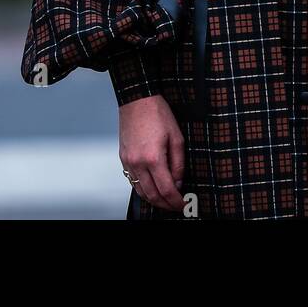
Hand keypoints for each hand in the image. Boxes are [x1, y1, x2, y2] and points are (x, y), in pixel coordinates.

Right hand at [118, 94, 185, 212]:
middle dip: (166, 204)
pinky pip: (132, 181)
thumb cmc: (157, 114)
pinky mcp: (123, 158)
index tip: (184, 205)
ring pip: (141, 191)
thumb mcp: (177, 138)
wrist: (137, 100)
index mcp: (153, 158)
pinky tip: (152, 189)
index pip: (166, 189)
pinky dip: (143, 189)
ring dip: (154, 199)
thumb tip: (178, 182)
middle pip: (152, 195)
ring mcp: (128, 162)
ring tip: (166, 200)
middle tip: (177, 206)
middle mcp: (138, 163)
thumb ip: (178, 163)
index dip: (176, 201)